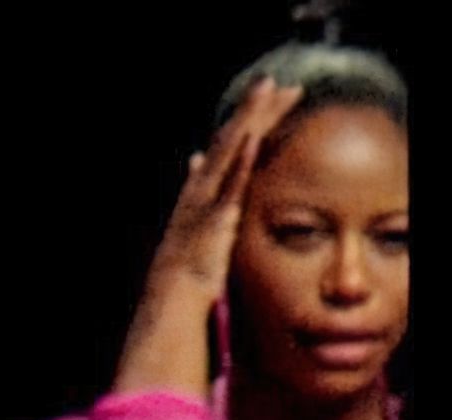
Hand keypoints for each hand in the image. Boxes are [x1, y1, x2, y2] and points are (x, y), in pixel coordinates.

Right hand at [114, 77, 300, 396]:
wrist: (150, 380)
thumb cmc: (176, 362)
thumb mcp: (200, 319)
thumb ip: (208, 299)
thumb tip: (213, 294)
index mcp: (192, 245)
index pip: (218, 188)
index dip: (237, 153)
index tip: (255, 124)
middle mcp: (186, 231)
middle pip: (220, 166)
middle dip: (247, 125)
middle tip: (272, 87)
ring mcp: (188, 236)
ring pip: (220, 171)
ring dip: (245, 128)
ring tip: (268, 92)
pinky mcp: (198, 246)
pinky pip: (219, 199)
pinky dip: (235, 167)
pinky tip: (253, 137)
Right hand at [148, 77, 303, 301]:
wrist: (172, 303)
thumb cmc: (189, 272)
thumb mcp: (201, 226)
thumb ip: (202, 192)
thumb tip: (196, 158)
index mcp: (204, 190)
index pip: (234, 148)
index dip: (254, 121)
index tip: (275, 98)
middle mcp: (202, 189)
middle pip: (233, 140)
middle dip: (256, 110)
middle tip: (280, 83)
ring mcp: (205, 202)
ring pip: (229, 152)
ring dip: (249, 120)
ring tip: (267, 91)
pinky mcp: (212, 220)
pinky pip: (228, 185)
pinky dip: (239, 161)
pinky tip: (253, 137)